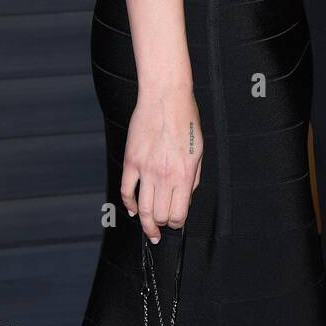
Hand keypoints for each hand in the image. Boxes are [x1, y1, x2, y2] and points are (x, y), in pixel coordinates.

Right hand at [121, 88, 202, 242]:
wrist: (166, 98)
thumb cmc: (186, 120)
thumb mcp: (199, 151)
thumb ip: (194, 178)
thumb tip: (186, 198)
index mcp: (184, 174)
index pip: (179, 213)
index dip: (178, 222)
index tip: (176, 222)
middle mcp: (165, 175)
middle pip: (159, 215)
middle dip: (162, 224)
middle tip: (162, 226)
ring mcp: (146, 169)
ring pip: (142, 209)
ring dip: (145, 223)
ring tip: (148, 228)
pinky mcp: (131, 161)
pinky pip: (126, 190)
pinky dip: (128, 204)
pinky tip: (132, 209)